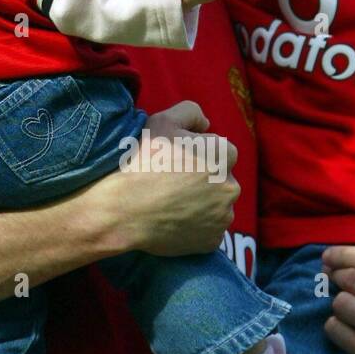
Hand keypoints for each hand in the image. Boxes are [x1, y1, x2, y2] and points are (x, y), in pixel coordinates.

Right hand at [108, 99, 239, 256]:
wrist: (123, 210)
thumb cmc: (142, 162)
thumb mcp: (162, 120)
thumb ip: (190, 112)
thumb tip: (205, 125)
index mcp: (224, 155)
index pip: (221, 150)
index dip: (199, 153)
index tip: (177, 161)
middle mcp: (231, 186)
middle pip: (221, 179)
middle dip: (204, 179)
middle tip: (173, 183)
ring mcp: (223, 216)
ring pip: (216, 205)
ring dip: (202, 203)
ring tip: (171, 203)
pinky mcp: (213, 241)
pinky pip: (209, 230)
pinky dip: (196, 227)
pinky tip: (174, 221)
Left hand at [321, 228, 354, 353]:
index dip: (344, 254)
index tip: (330, 255)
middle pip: (352, 280)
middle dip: (337, 274)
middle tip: (336, 276)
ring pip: (341, 303)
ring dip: (338, 298)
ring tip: (350, 302)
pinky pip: (334, 328)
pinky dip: (335, 322)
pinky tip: (349, 323)